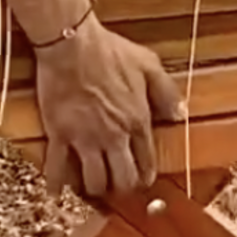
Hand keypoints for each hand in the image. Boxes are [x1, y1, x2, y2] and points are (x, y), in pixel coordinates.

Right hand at [35, 17, 183, 195]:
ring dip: (94, 187)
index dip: (145, 177)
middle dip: (122, 187)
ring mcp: (85, 138)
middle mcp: (113, 136)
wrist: (72, 43)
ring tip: (92, 185)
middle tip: (117, 185)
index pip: (146, 163)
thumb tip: (180, 115)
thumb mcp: (148, 65)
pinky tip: (57, 192)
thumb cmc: (110, 50)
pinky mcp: (60, 134)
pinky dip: (57, 184)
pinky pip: (57, 167)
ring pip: (93, 181)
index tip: (142, 181)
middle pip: (122, 180)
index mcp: (137, 121)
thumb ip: (166, 92)